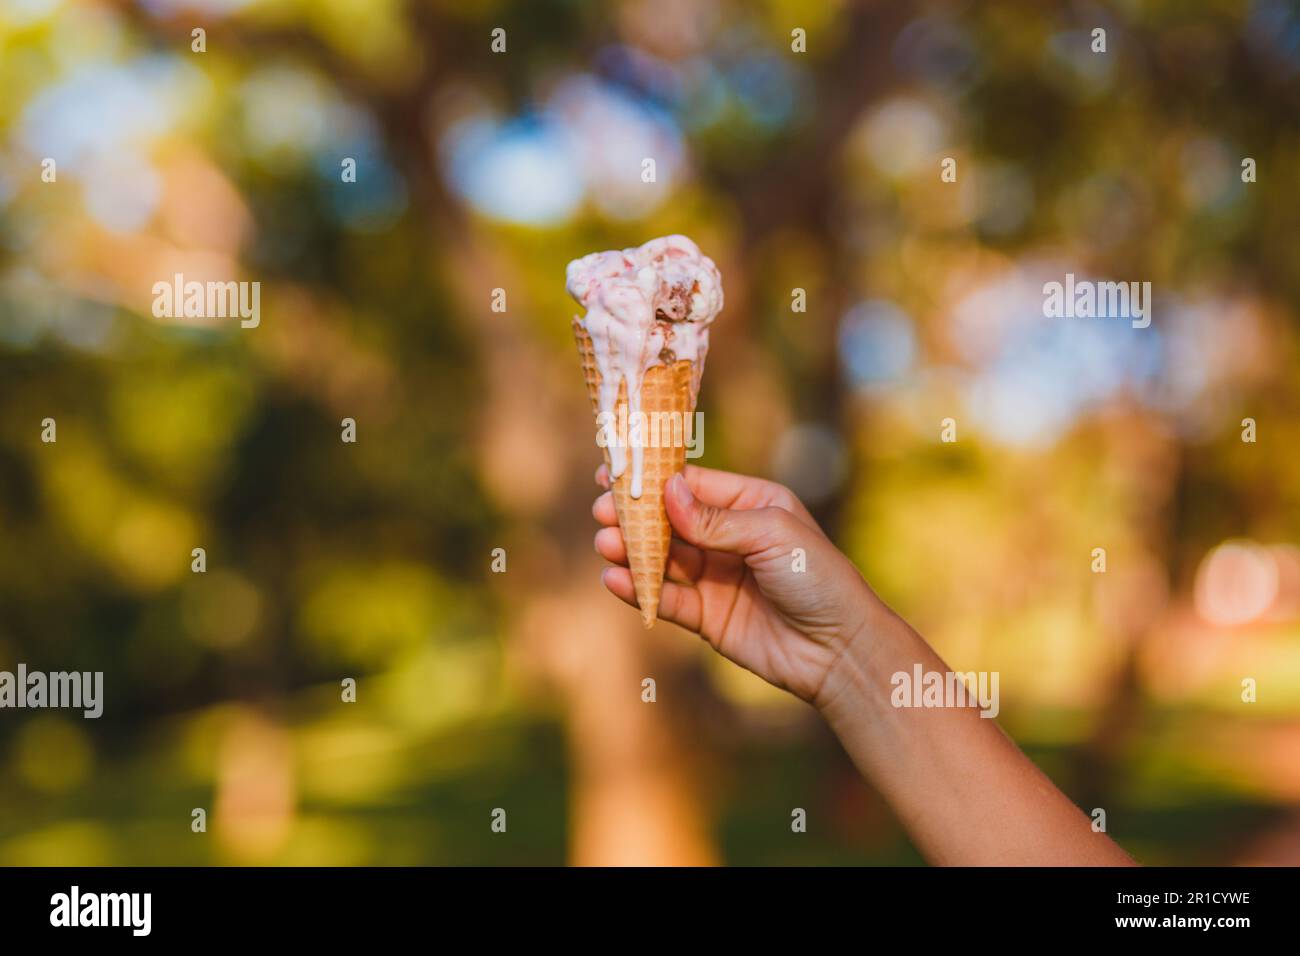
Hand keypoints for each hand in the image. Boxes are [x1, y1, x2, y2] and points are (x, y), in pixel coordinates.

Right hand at [593, 464, 876, 703]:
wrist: (839, 650)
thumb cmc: (819, 579)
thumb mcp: (771, 535)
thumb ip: (716, 519)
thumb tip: (667, 494)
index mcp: (752, 504)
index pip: (693, 485)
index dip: (653, 480)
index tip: (615, 475)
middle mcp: (731, 537)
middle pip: (670, 521)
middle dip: (635, 517)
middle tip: (603, 513)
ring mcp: (717, 577)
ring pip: (663, 559)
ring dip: (632, 551)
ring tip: (606, 545)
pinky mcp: (707, 616)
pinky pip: (667, 598)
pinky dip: (640, 589)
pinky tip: (617, 580)